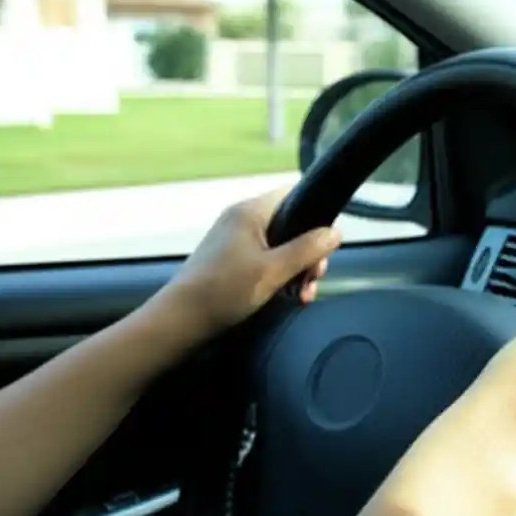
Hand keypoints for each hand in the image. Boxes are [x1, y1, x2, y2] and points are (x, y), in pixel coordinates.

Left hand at [165, 187, 341, 331]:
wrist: (180, 320)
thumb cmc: (224, 290)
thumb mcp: (272, 271)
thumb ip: (307, 250)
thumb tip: (335, 232)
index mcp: (250, 212)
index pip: (293, 194)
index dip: (316, 214)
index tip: (325, 244)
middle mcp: (242, 220)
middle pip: (291, 224)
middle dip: (309, 252)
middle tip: (314, 278)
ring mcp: (235, 240)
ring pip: (281, 245)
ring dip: (297, 268)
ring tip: (302, 294)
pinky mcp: (232, 260)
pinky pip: (267, 259)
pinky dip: (281, 275)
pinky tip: (289, 296)